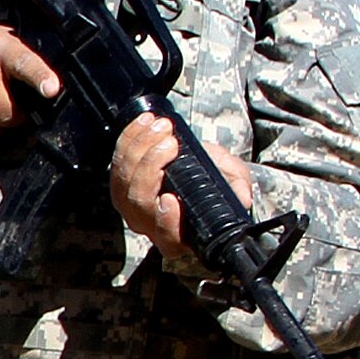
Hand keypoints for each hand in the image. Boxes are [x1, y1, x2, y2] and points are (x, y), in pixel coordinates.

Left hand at [109, 114, 251, 256]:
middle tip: (170, 141)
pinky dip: (130, 138)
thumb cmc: (213, 179)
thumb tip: (242, 199)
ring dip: (140, 147)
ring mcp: (131, 205)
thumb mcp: (232, 180)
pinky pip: (117, 162)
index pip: (167, 236)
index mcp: (180, 235)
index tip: (170, 197)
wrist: (197, 164)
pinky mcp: (120, 183)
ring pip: (124, 180)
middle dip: (151, 165)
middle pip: (139, 200)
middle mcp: (150, 224)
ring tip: (160, 125)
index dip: (166, 221)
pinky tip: (145, 122)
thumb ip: (237, 188)